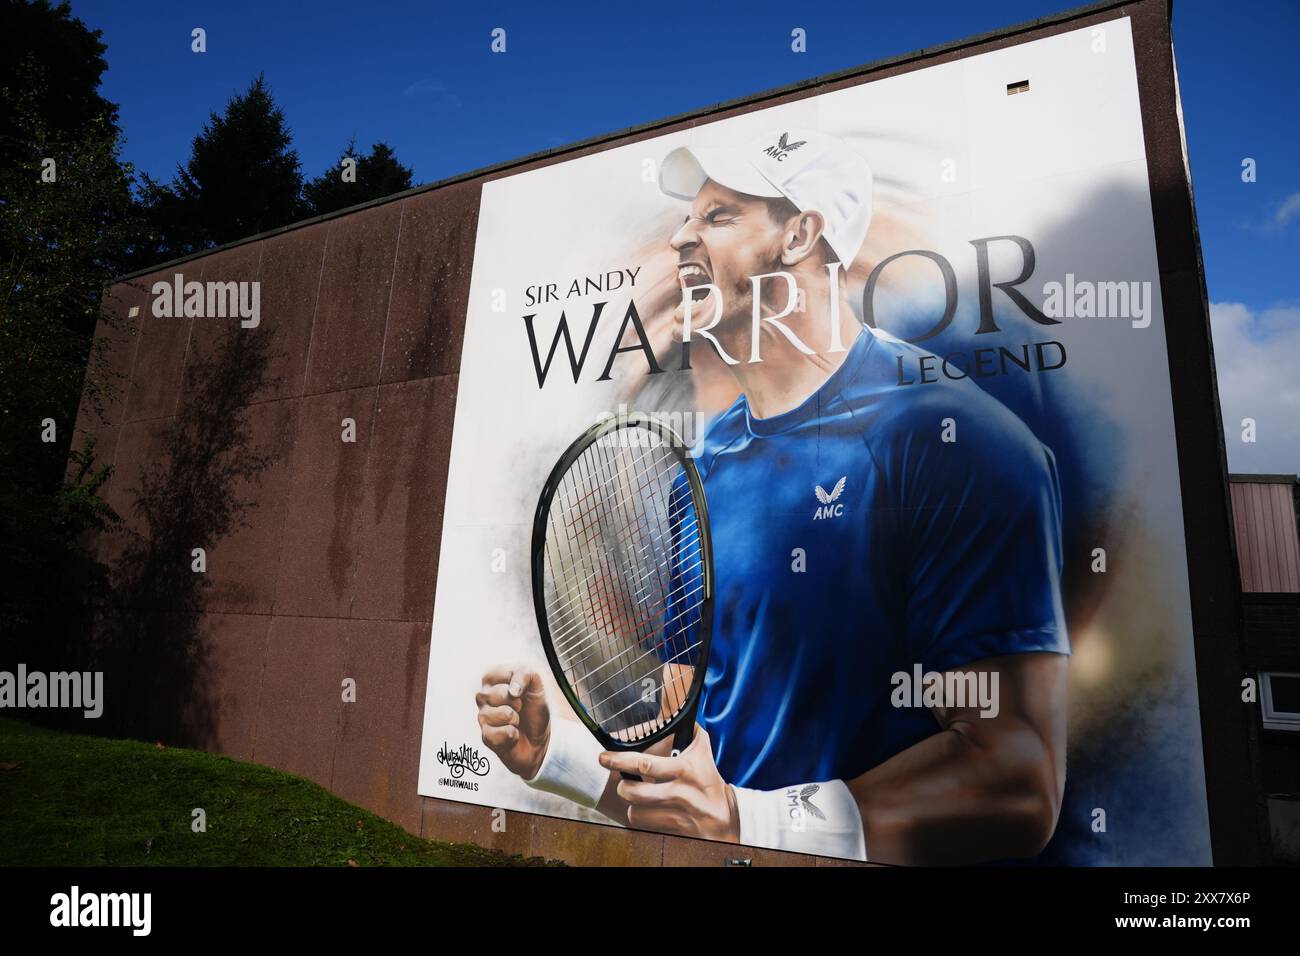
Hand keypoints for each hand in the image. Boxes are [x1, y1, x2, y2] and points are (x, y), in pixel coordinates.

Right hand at [476, 664, 550, 779]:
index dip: (517, 682)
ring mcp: (482, 717)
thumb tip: (512, 690)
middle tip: (520, 707)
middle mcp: (483, 696)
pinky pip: (500, 733)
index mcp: (492, 679)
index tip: (522, 690)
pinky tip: (512, 734)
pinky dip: (513, 734)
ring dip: (516, 719)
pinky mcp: (486, 736)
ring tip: (516, 721)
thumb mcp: (536, 684)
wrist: (538, 738)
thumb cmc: (533, 708)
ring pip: (502, 714)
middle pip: (500, 694)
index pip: (498, 673)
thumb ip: (525, 674)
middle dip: (517, 702)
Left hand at [599, 724, 738, 841]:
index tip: (603, 757)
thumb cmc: (709, 777)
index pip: (646, 764)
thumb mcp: (702, 749)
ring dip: (632, 804)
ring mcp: (677, 815)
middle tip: (623, 782)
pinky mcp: (674, 832)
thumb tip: (671, 705)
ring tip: (637, 797)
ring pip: (635, 812)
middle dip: (623, 786)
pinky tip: (647, 811)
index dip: (620, 760)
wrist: (727, 816)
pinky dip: (642, 819)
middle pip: (634, 792)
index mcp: (685, 769)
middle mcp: (680, 792)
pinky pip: (644, 826)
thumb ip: (687, 728)